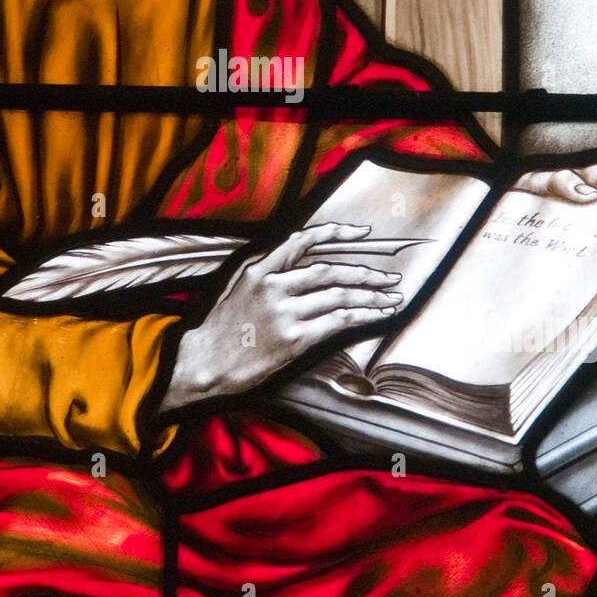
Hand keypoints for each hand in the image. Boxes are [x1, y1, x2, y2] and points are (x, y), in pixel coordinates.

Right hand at [158, 223, 402, 412]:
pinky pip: (338, 321)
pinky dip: (363, 316)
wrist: (205, 363)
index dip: (337, 233)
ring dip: (371, 296)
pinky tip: (377, 315)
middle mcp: (274, 285)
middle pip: (331, 270)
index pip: (305, 240)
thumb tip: (299, 260)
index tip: (363, 234)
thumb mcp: (237, 286)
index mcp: (260, 269)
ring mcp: (285, 311)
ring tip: (391, 298)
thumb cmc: (221, 329)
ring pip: (339, 295)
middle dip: (365, 273)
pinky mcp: (294, 337)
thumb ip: (266, 270)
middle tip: (388, 277)